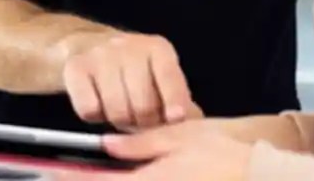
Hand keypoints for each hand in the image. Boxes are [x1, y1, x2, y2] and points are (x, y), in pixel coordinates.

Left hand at [54, 122, 252, 180]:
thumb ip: (141, 143)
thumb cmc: (225, 152)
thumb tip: (108, 144)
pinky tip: (124, 175)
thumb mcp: (180, 136)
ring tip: (90, 173)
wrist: (260, 173)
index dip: (75, 179)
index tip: (53, 175)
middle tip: (63, 176)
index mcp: (152, 180)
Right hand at [58, 31, 200, 130]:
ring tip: (119, 109)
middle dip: (143, 122)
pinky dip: (95, 116)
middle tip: (139, 118)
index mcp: (158, 49)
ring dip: (118, 121)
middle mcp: (129, 46)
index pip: (169, 77)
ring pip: (116, 111)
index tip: (175, 117)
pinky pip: (89, 109)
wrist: (86, 44)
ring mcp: (100, 55)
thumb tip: (195, 126)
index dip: (174, 100)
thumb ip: (179, 100)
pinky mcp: (75, 67)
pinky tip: (97, 102)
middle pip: (143, 105)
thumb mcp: (159, 76)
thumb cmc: (132, 69)